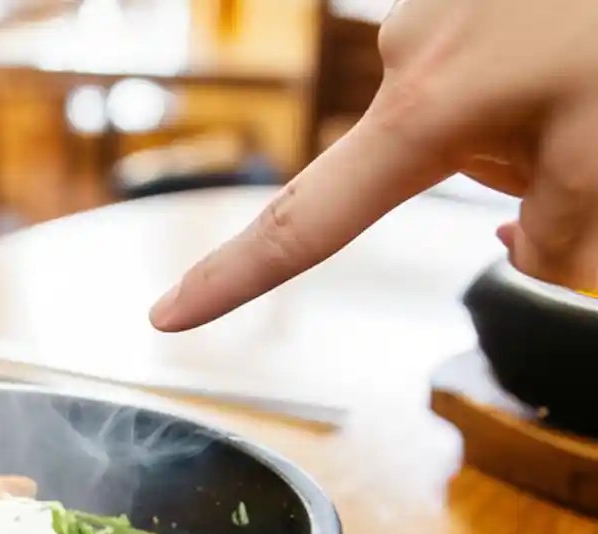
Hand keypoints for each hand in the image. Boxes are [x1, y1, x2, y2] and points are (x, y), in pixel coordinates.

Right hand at [149, 0, 597, 332]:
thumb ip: (557, 244)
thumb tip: (524, 257)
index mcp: (425, 111)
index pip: (303, 225)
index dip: (231, 279)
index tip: (167, 314)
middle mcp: (406, 56)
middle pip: (420, 169)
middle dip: (501, 175)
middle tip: (582, 138)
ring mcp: (430, 13)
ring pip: (464, 121)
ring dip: (523, 128)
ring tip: (587, 81)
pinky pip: (483, 71)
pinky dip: (531, 85)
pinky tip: (576, 57)